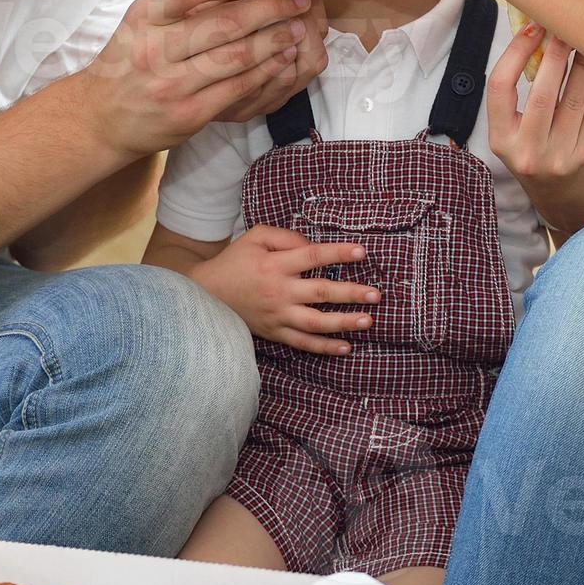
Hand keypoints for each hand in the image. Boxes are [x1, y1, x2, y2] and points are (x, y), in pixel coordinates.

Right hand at [77, 0, 316, 155]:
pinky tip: (282, 59)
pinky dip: (266, 71)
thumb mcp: (142, 24)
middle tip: (297, 0)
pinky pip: (238, 88)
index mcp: (143, 16)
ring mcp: (171, 85)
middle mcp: (154, 49)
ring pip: (237, 56)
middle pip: (223, 23)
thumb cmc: (130, 62)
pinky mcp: (188, 115)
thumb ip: (182, 7)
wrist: (100, 119)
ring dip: (275, 40)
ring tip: (297, 28)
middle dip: (269, 9)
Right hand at [190, 226, 379, 354]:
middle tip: (375, 294)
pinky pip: (303, 343)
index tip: (362, 252)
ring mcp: (278, 316)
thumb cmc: (236, 261)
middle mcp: (279, 291)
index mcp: (275, 265)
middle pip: (320, 292)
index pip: (312, 256)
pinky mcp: (275, 333)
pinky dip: (325, 348)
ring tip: (368, 320)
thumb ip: (286, 237)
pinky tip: (347, 347)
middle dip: (350, 293)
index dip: (337, 253)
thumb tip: (313, 245)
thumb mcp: (256, 237)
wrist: (208, 293)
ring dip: (344, 323)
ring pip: (315, 322)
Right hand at [487, 24, 583, 237]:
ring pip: (573, 97)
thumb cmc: (538, 158)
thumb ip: (520, 98)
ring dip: (582, 61)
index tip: (532, 29)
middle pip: (540, 92)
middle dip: (555, 53)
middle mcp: (526, 151)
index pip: (499, 88)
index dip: (515, 53)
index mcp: (501, 140)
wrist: (566, 204)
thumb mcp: (515, 136)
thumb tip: (539, 38)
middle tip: (565, 24)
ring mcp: (559, 156)